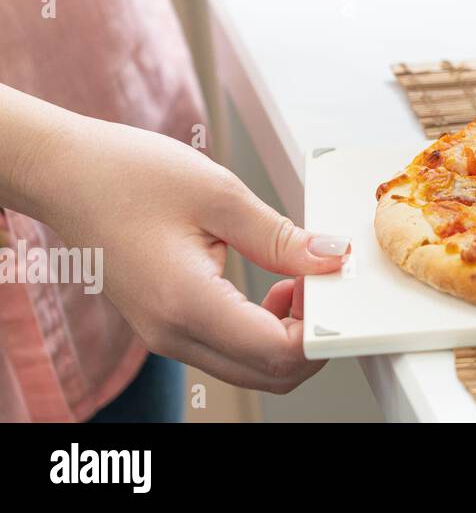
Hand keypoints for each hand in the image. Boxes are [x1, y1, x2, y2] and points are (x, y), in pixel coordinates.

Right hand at [22, 116, 348, 393]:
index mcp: (187, 304)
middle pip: (270, 374)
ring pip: (251, 367)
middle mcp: (174, 334)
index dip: (321, 328)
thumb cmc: (127, 175)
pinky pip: (229, 349)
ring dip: (289, 335)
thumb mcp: (220, 194)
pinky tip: (274, 283)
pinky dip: (263, 329)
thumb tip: (332, 258)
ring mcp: (167, 335)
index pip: (278, 352)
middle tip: (324, 282)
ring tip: (298, 276)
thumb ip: (281, 237)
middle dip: (312, 338)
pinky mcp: (167, 326)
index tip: (335, 286)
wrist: (66, 175)